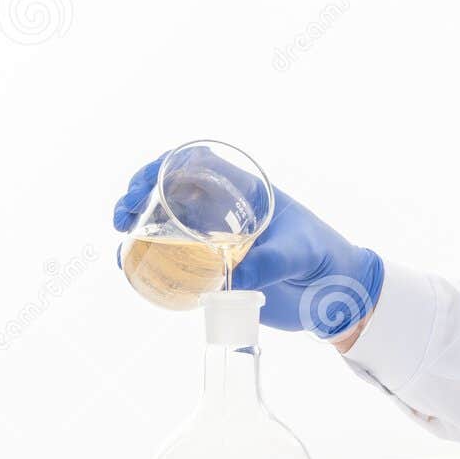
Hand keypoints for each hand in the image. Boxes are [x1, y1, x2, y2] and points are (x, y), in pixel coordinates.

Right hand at [112, 152, 383, 337]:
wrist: (338, 295)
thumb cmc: (327, 261)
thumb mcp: (302, 255)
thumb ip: (273, 262)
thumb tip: (230, 279)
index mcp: (248, 191)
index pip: (198, 162)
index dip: (164, 165)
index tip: (143, 185)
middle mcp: (227, 211)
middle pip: (171, 189)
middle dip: (139, 194)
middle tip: (123, 216)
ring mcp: (218, 240)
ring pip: (166, 223)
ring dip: (138, 226)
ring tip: (121, 241)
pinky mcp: (216, 270)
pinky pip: (175, 259)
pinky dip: (149, 259)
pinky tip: (131, 268)